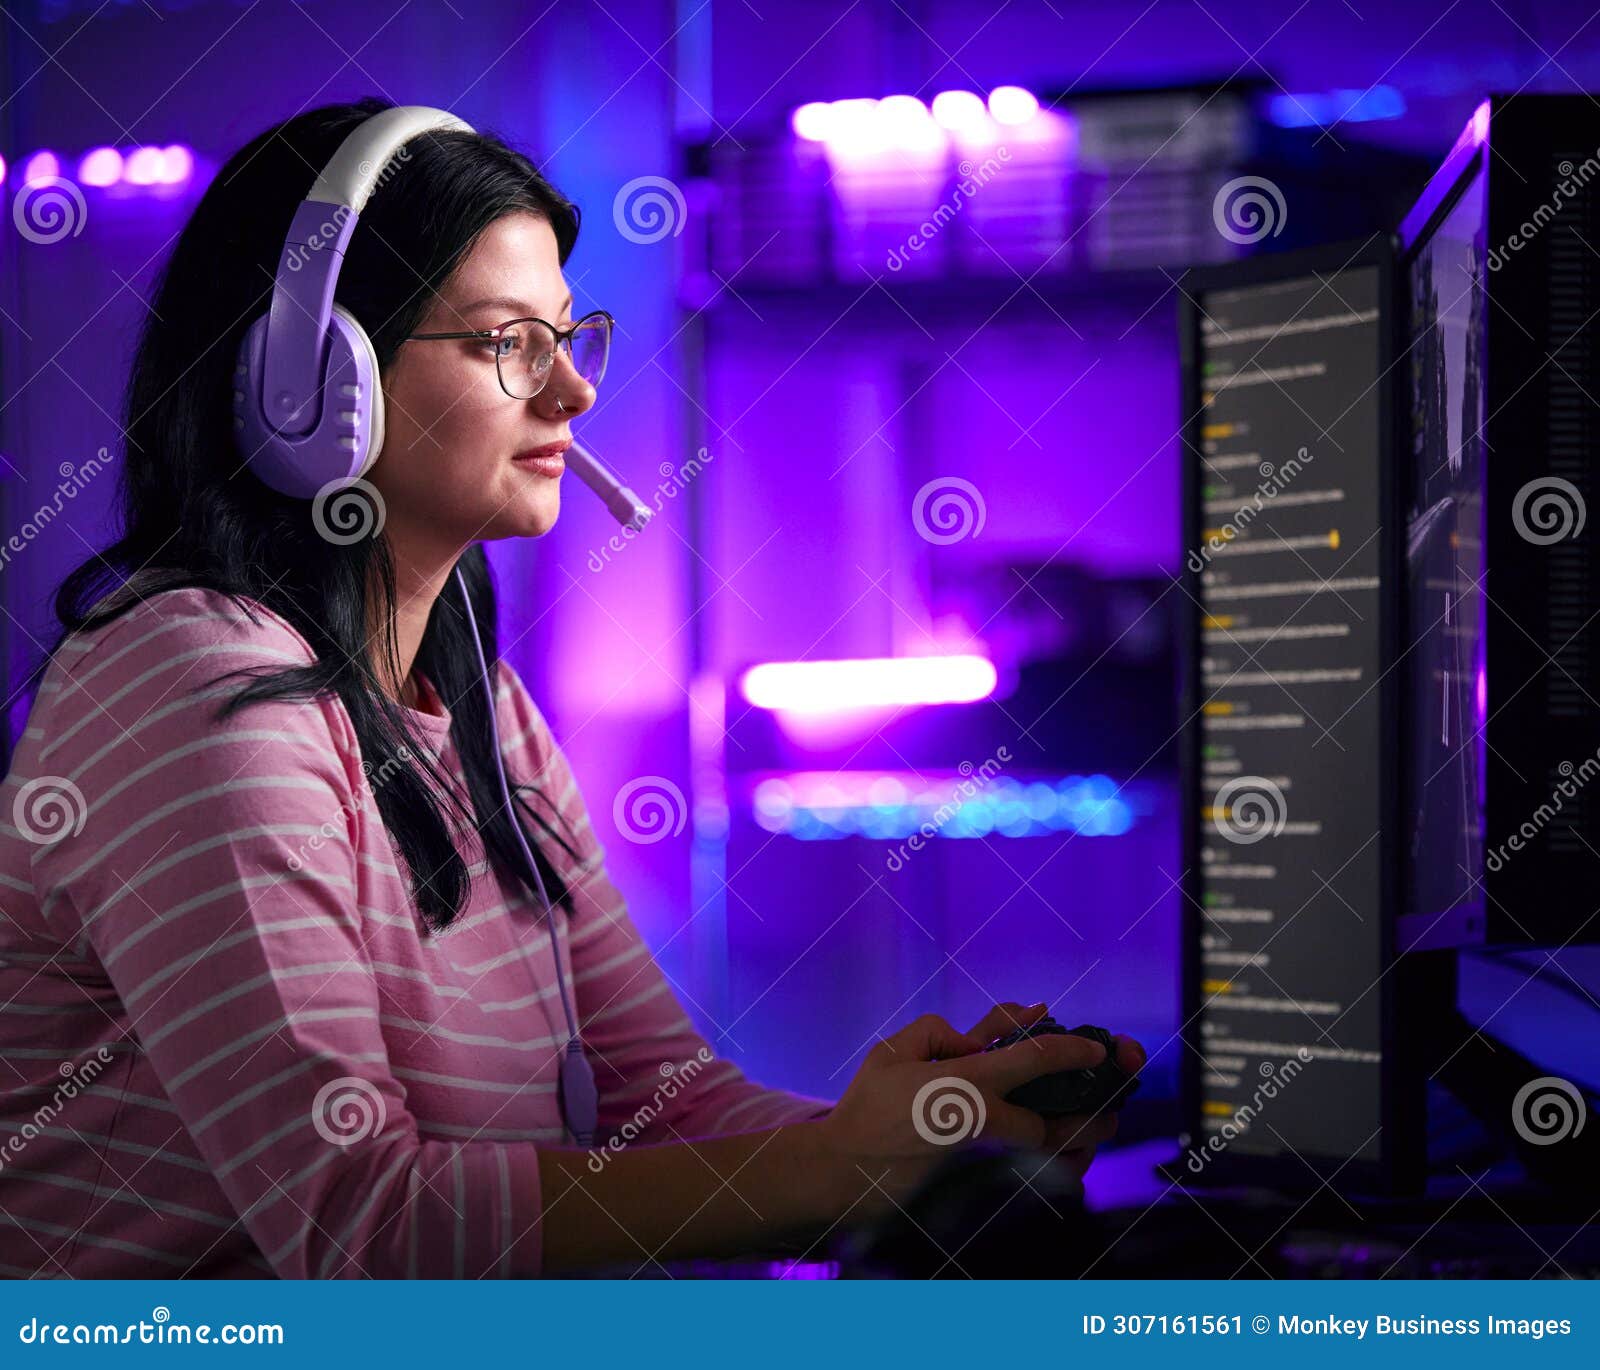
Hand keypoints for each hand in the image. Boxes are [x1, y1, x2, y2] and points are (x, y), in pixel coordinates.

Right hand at [816, 1002, 1143, 1210]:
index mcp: (965, 1085)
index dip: (1073, 1047)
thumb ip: (943, 1031)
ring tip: (1099, 1124)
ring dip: (1084, 1141)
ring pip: (1057, 1159)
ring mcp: (986, 1164)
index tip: (1097, 1046)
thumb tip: (981, 1042)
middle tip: (1115, 1095)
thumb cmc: (868, 1107)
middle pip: (1062, 1121)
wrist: (846, 1171)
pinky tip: (1068, 1154)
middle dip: (1097, 1108)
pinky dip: (1061, 1170)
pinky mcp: (982, 1190)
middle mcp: (984, 1126)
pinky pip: (1038, 1184)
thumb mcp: (895, 1049)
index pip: (1035, 1059)